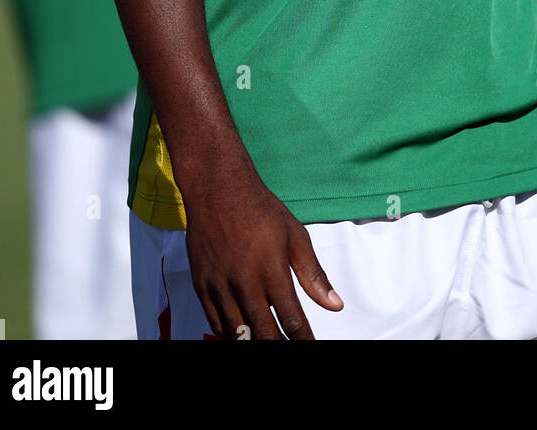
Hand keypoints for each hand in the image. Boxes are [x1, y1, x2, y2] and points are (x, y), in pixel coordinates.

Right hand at [183, 147, 343, 339]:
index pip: (291, 320)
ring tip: (267, 339)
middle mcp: (244, 282)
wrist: (217, 188)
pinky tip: (243, 332)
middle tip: (289, 346)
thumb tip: (335, 305)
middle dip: (278, 346)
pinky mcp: (201, 284)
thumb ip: (313, 274)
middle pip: (263, 334)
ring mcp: (219, 285)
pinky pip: (215, 322)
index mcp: (271, 270)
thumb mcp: (295, 235)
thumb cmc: (260, 209)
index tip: (310, 346)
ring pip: (237, 334)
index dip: (303, 340)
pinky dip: (230, 333)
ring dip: (253, 341)